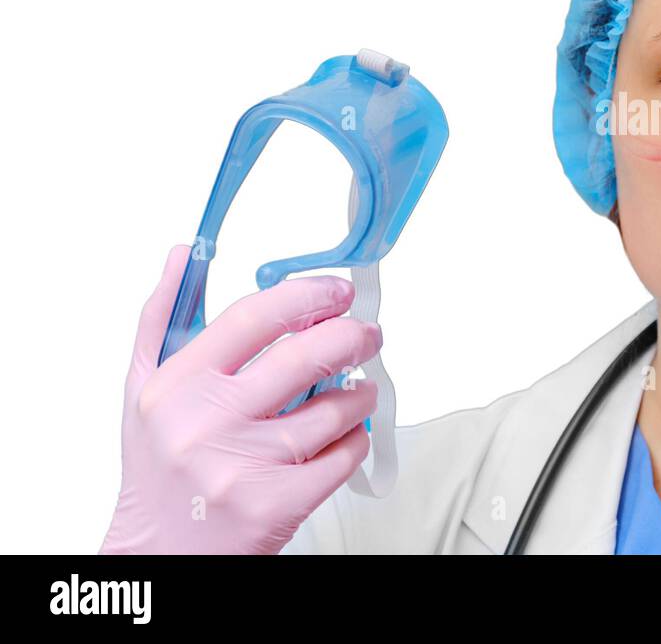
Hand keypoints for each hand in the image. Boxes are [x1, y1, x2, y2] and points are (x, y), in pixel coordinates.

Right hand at [100, 245, 381, 553]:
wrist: (159, 556)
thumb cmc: (158, 467)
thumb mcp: (143, 390)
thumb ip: (163, 318)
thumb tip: (185, 253)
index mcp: (176, 384)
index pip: (256, 316)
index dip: (308, 295)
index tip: (337, 291)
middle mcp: (206, 422)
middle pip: (308, 355)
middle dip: (353, 336)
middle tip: (367, 334)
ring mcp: (243, 466)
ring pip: (336, 407)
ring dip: (361, 393)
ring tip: (358, 390)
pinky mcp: (277, 504)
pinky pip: (344, 454)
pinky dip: (356, 438)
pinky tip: (345, 434)